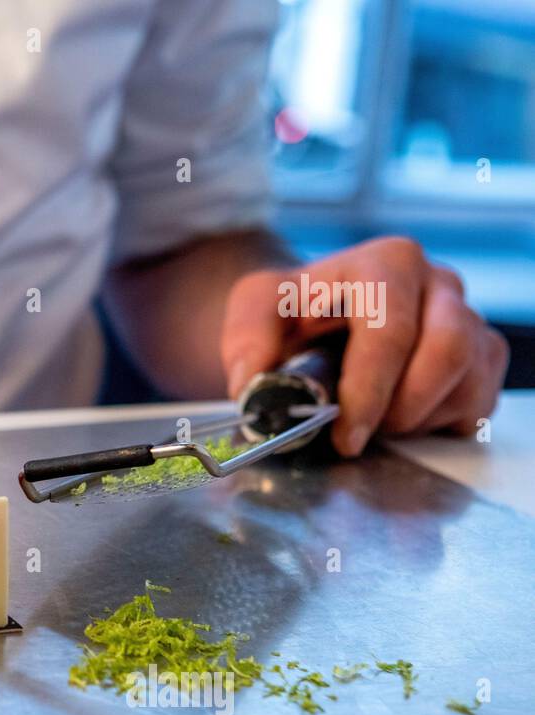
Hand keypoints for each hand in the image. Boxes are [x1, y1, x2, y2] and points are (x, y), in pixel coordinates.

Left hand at [221, 237, 508, 455]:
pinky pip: (480, 402)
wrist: (312, 324)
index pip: (391, 329)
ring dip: (419, 417)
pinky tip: (399, 420)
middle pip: (449, 349)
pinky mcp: (482, 356)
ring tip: (374, 421)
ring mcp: (467, 319)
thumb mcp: (254, 311)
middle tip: (360, 434)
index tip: (346, 434)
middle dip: (402, 406)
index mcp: (386, 264)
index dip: (369, 389)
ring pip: (469, 379)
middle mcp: (438, 285)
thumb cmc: (289, 316)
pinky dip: (439, 424)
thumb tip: (252, 382)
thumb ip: (247, 339)